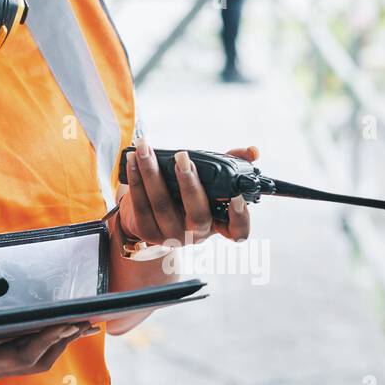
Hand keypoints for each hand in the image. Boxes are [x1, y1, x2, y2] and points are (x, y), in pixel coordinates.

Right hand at [0, 323, 97, 384]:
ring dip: (56, 341)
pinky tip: (43, 329)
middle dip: (63, 340)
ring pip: (33, 356)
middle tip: (88, 321)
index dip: (47, 338)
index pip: (21, 353)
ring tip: (77, 325)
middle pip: (38, 357)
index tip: (68, 322)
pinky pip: (20, 351)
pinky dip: (38, 339)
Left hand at [119, 138, 255, 246]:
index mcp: (216, 223)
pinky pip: (140, 204)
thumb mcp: (207, 184)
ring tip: (146, 149)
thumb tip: (252, 151)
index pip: (237, 231)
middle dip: (189, 183)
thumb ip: (229, 164)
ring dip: (152, 173)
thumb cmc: (183, 195)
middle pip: (197, 214)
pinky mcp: (146, 231)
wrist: (148, 216)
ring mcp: (170, 236)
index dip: (240, 217)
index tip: (236, 197)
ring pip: (162, 205)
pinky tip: (132, 161)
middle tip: (182, 157)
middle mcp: (196, 234)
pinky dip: (135, 180)